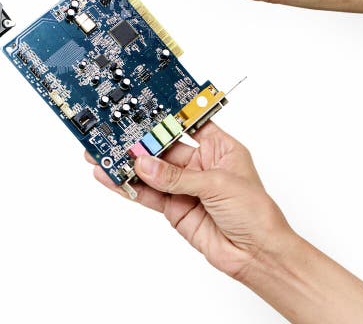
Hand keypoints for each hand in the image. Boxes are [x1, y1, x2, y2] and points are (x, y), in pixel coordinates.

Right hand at [86, 122, 291, 280]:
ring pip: (150, 170)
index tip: (142, 104)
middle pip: (162, 146)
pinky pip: (146, 194)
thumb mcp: (218, 185)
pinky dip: (128, 187)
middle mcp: (199, 164)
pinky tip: (111, 177)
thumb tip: (145, 165)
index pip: (187, 123)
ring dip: (127, 163)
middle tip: (115, 133)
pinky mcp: (173, 208)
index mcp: (217, 147)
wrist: (259, 257)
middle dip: (139, 141)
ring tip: (104, 154)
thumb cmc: (256, 215)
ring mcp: (184, 186)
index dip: (166, 113)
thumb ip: (178, 177)